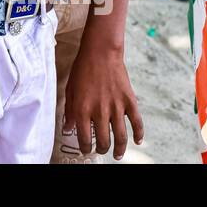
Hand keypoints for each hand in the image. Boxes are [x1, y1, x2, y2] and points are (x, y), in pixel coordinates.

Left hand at [63, 42, 143, 159]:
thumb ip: (69, 110)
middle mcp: (99, 112)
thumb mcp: (70, 89)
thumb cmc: (82, 69)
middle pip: (103, 141)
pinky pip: (137, 123)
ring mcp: (116, 107)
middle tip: (101, 149)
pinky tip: (138, 142)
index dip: (85, 148)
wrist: (101, 52)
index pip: (84, 138)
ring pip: (120, 137)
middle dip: (102, 149)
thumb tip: (67, 128)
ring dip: (119, 149)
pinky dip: (139, 134)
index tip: (86, 150)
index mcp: (82, 110)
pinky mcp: (129, 101)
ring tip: (117, 154)